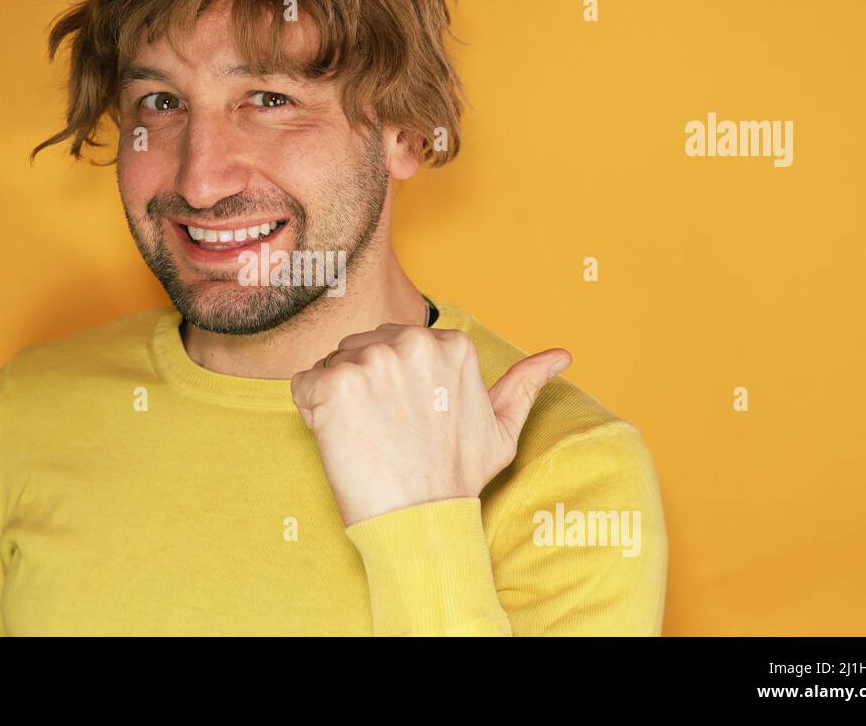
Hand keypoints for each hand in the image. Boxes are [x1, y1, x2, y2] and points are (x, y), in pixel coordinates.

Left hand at [290, 323, 570, 526]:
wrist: (419, 522)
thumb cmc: (455, 479)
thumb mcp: (501, 430)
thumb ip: (523, 385)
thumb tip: (563, 354)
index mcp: (450, 344)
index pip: (393, 344)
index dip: (390, 385)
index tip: (405, 421)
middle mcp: (412, 342)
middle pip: (359, 347)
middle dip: (362, 385)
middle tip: (384, 433)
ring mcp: (371, 361)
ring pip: (331, 364)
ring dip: (336, 399)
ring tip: (365, 438)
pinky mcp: (334, 385)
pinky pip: (303, 385)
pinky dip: (310, 412)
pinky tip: (340, 440)